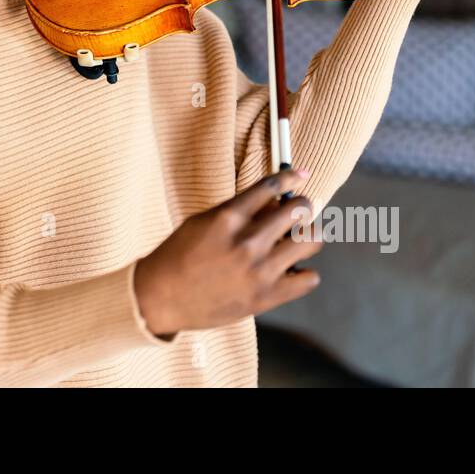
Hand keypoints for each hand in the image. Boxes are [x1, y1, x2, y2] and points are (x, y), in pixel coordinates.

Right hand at [133, 169, 322, 337]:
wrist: (162, 297)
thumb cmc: (179, 256)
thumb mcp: (202, 221)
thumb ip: (238, 210)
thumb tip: (273, 201)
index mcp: (229, 217)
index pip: (272, 186)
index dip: (291, 177)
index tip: (301, 176)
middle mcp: (248, 241)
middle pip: (299, 210)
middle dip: (303, 206)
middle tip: (300, 211)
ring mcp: (260, 270)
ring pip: (312, 240)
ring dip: (309, 235)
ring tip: (299, 239)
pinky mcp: (266, 296)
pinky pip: (309, 278)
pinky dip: (304, 273)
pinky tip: (291, 270)